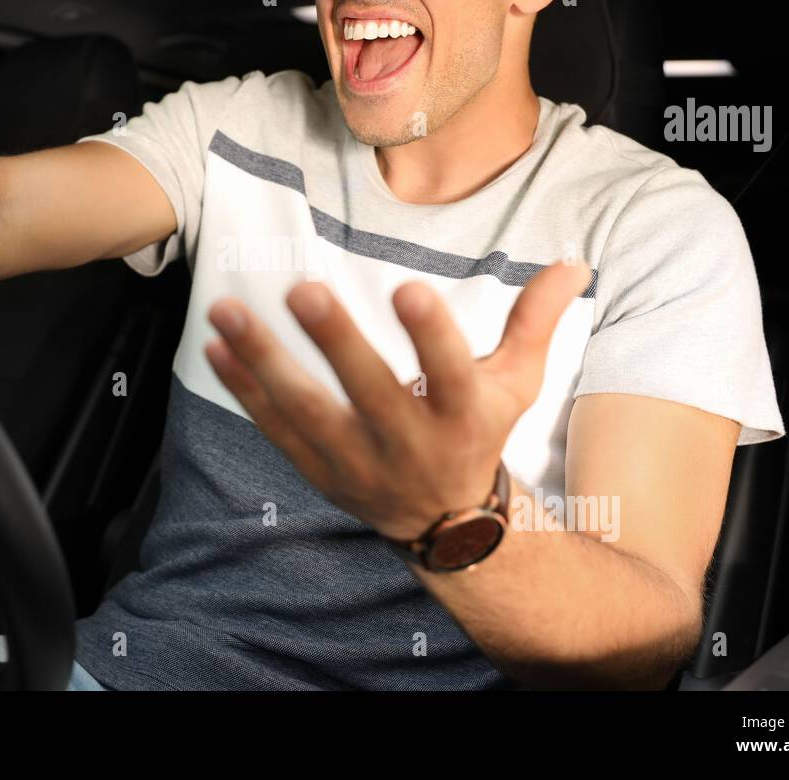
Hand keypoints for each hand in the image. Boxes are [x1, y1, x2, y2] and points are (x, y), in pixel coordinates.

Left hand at [204, 260, 592, 538]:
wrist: (446, 524)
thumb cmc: (479, 433)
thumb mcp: (517, 384)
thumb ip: (535, 321)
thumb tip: (573, 262)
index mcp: (463, 416)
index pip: (450, 373)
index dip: (432, 335)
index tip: (410, 288)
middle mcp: (409, 443)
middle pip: (370, 392)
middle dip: (337, 342)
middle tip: (303, 289)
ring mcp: (358, 462)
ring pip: (307, 412)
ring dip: (264, 361)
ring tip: (227, 311)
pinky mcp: (320, 470)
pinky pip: (275, 428)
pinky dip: (244, 389)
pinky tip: (215, 345)